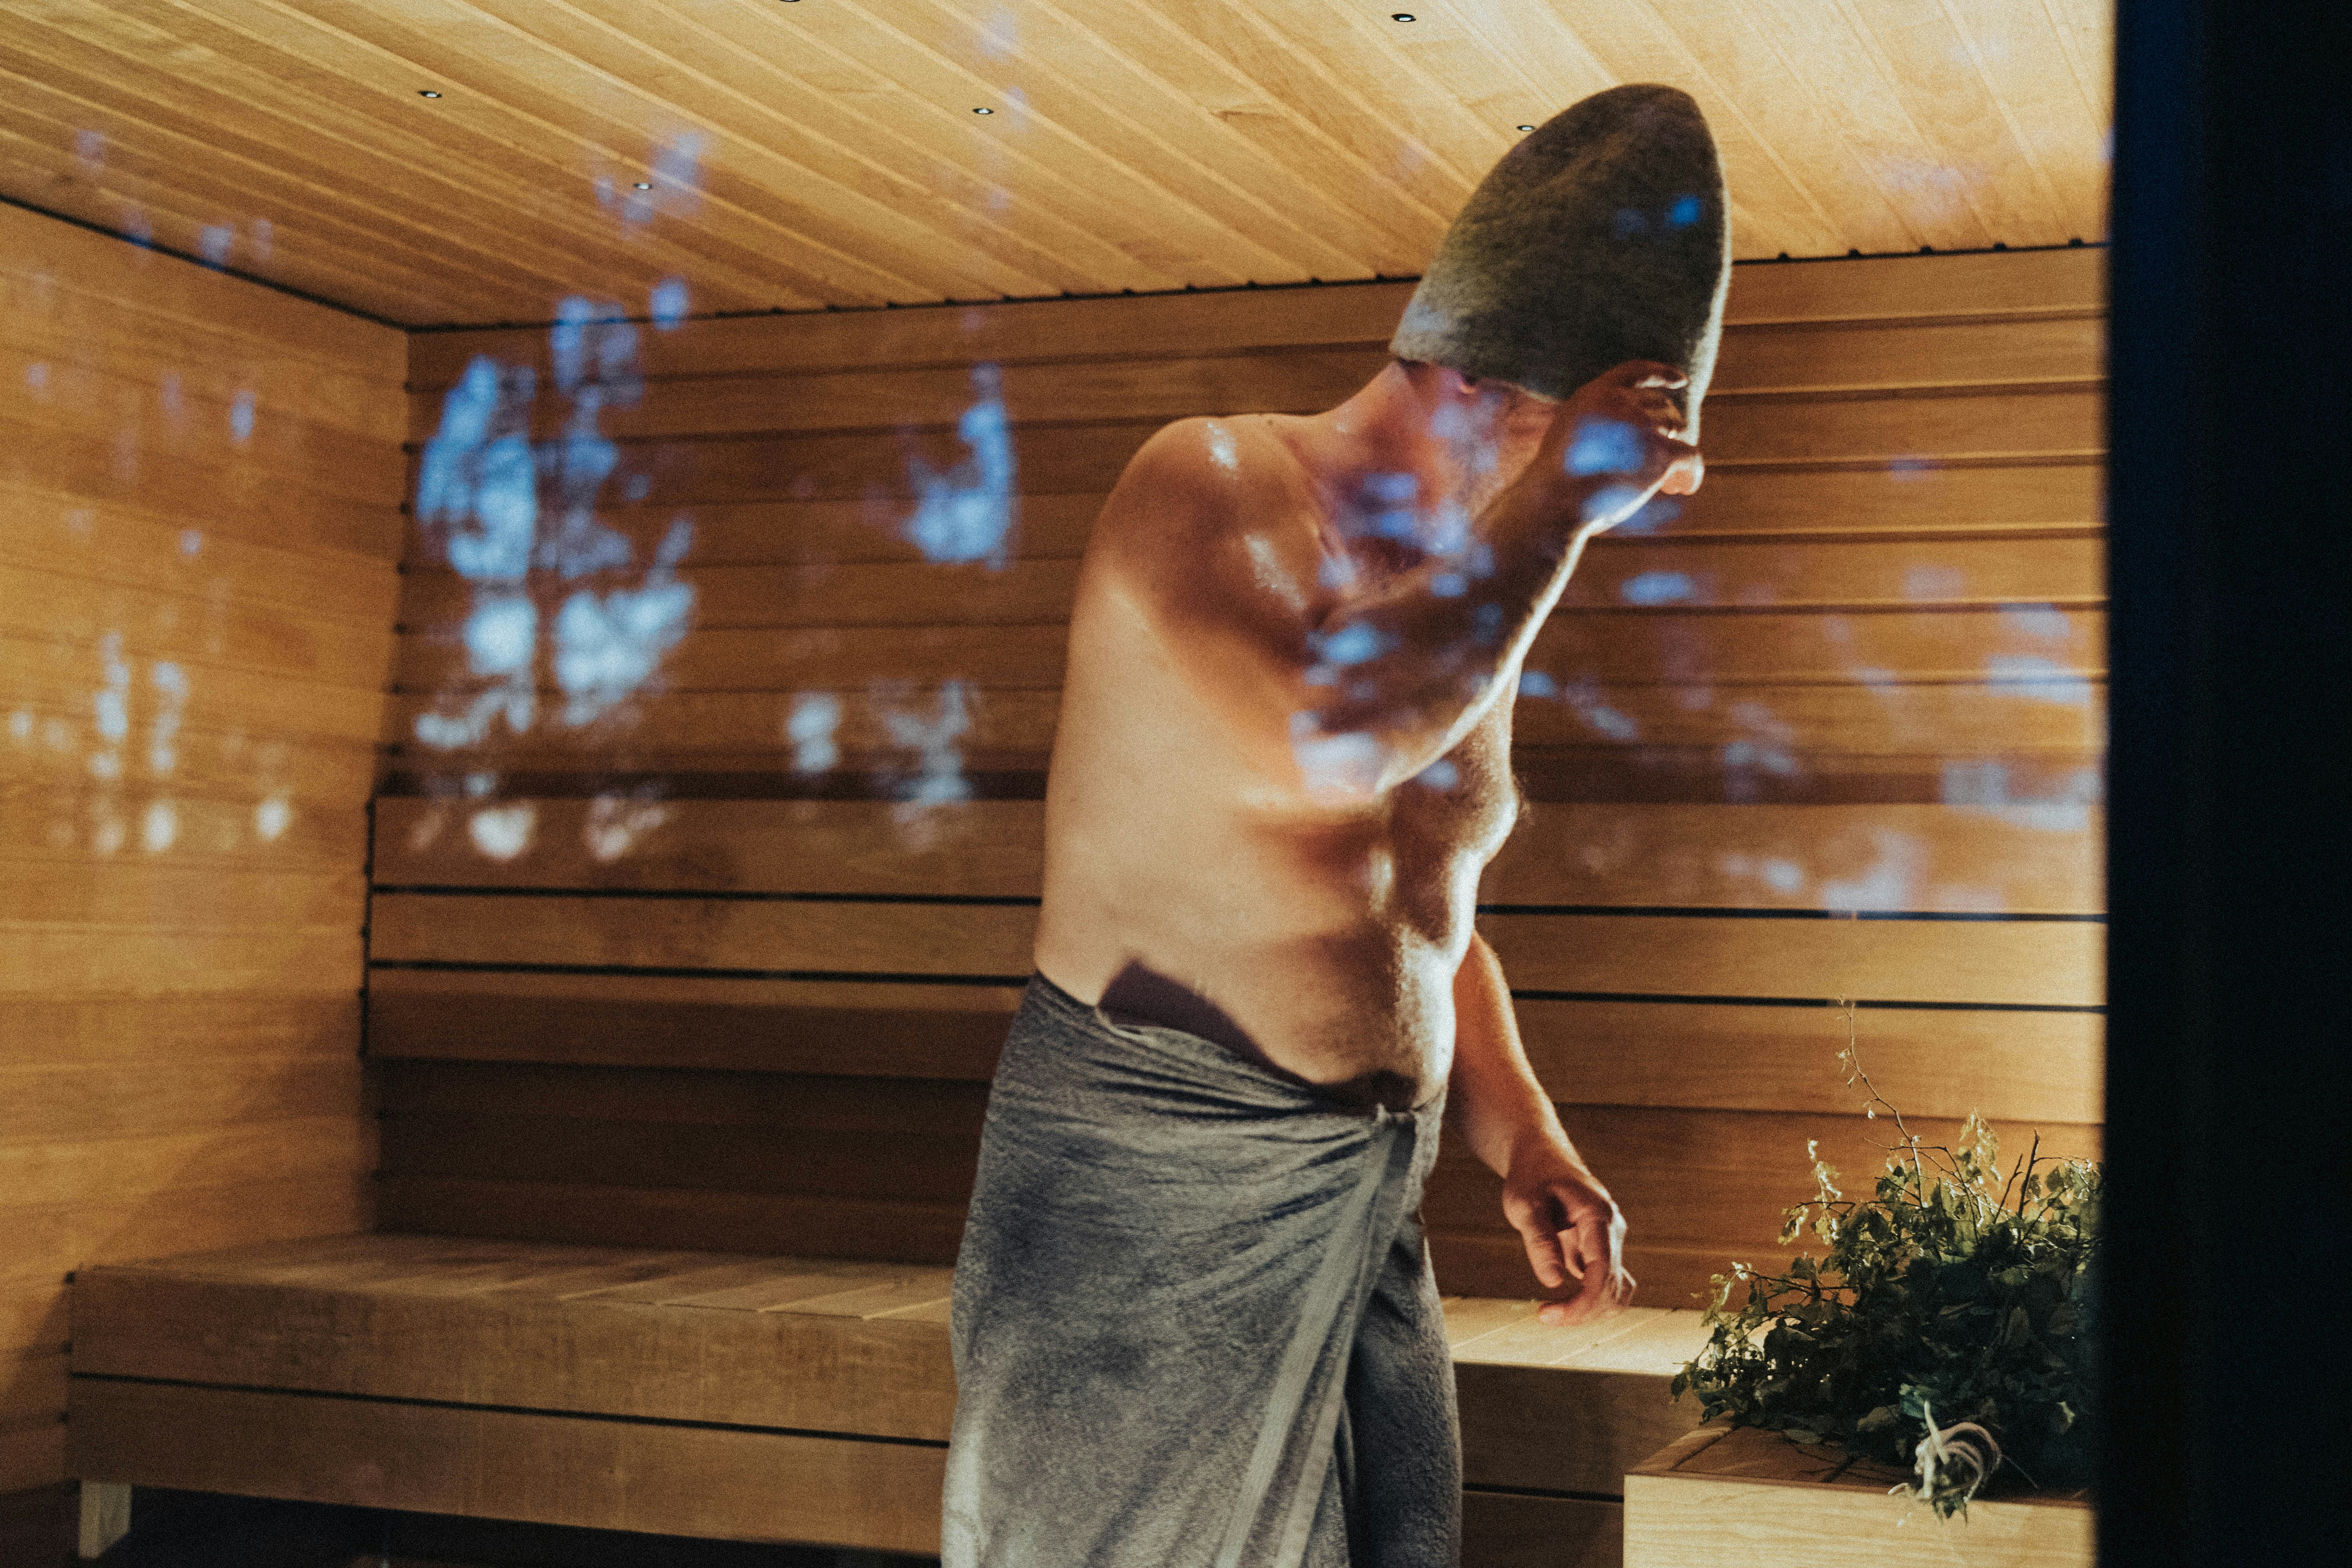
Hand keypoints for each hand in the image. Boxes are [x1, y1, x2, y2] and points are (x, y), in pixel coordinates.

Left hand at [1499, 1139, 1635, 1325]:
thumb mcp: (1524, 1204)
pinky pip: (1607, 1285)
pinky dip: (1590, 1301)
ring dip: (1589, 1311)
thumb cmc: (1531, 1177)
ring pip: (1616, 1291)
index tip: (1548, 1316)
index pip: (1603, 1272)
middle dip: (1581, 1311)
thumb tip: (1552, 1282)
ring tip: (1552, 1313)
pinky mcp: (1600, 1250)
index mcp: (1599, 1216)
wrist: (1541, 1158)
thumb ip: (1540, 1240)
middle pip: (1612, 1288)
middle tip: (1543, 1316)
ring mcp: (1610, 1242)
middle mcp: (1612, 1231)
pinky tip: (1562, 1306)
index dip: (1582, 1302)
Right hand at [1539, 360, 1703, 531]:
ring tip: (1669, 482)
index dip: (1661, 374)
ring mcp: (1639, 425)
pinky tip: (1684, 488)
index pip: (1634, 372)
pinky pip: (1690, 457)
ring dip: (1676, 453)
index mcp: (1591, 395)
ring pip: (1677, 430)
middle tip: (1667, 454)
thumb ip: (1597, 425)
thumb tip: (1638, 435)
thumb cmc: (1556, 485)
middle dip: (1669, 429)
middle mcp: (1618, 402)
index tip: (1682, 381)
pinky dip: (1691, 474)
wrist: (1553, 506)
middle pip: (1662, 406)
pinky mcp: (1658, 453)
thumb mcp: (1569, 439)